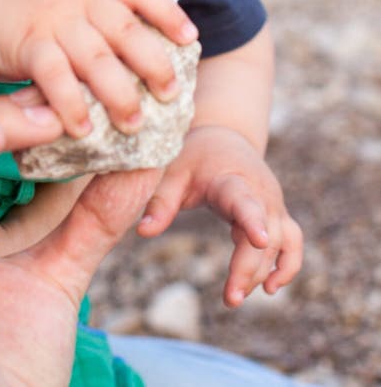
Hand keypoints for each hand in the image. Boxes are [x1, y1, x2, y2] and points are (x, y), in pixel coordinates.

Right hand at [0, 0, 196, 137]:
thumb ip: (98, 5)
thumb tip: (139, 42)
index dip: (169, 13)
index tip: (190, 38)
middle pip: (129, 31)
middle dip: (155, 66)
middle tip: (171, 96)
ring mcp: (54, 18)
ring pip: (99, 59)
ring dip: (120, 96)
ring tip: (134, 124)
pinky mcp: (27, 43)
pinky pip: (57, 77)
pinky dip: (72, 105)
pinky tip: (82, 129)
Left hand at [137, 126, 302, 306]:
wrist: (224, 135)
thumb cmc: (194, 156)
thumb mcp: (173, 173)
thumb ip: (160, 202)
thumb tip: (143, 232)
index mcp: (232, 180)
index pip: (246, 201)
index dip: (253, 221)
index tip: (260, 241)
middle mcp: (260, 192)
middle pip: (265, 234)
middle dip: (249, 267)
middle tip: (230, 299)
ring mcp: (272, 203)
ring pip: (281, 243)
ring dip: (263, 272)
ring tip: (235, 297)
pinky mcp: (277, 214)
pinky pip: (292, 242)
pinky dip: (287, 265)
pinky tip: (269, 288)